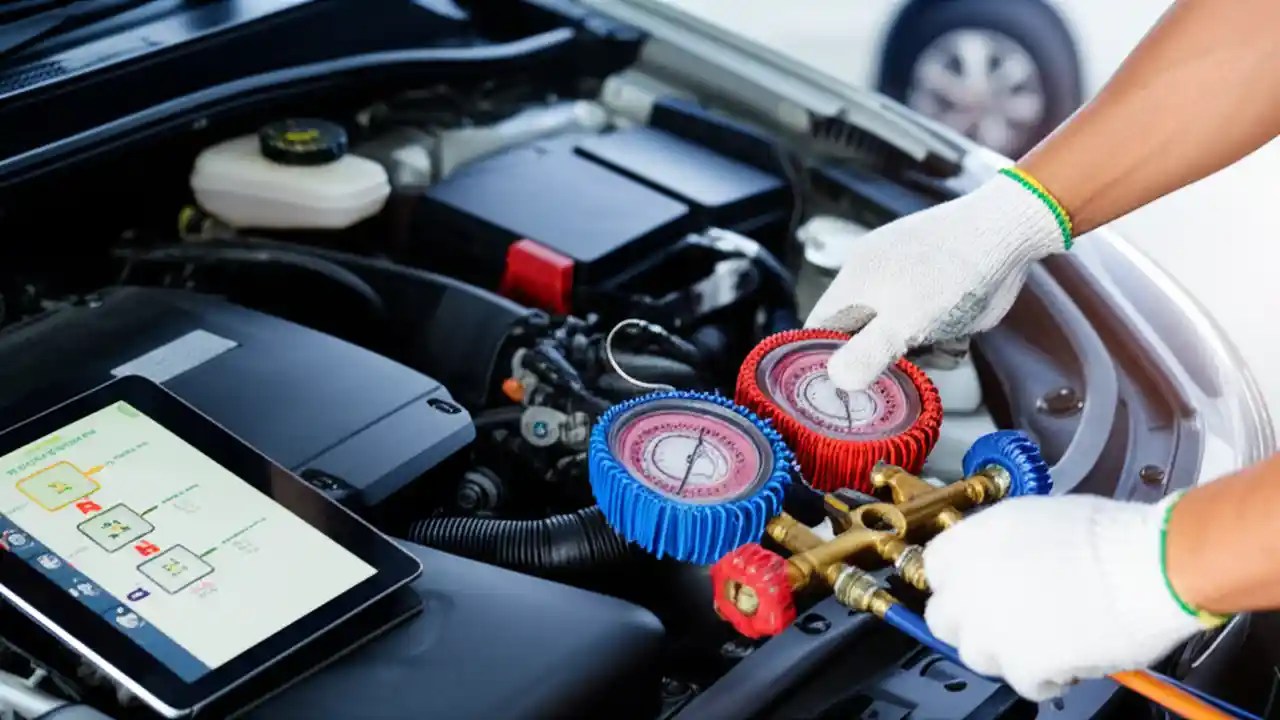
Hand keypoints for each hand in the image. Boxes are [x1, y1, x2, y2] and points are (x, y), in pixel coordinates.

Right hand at [805, 173, 1067, 390]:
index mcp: (853, 282)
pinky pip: (925, 315)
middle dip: (885, 357)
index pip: (818, 329)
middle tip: (911, 369)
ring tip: (945, 345)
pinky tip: (959, 334)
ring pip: (896, 328)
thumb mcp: (907, 323)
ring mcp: (904, 274)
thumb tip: (836, 381)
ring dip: (920, 348)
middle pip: (859, 332)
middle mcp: (871, 276)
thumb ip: (868, 354)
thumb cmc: (952, 278)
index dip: (825, 361)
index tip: (847, 389)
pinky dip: (941, 331)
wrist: (1008, 230)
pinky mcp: (934, 276)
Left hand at [923, 494, 1203, 700]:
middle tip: (1006, 621)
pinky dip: (1045, 678)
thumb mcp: (1038, 517)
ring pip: (976, 655)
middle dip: (971, 624)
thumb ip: (1002, 544)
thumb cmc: (1111, 535)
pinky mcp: (1021, 664)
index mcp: (972, 539)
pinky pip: (1022, 683)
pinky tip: (1070, 659)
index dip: (957, 582)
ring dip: (1005, 652)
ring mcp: (991, 626)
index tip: (974, 589)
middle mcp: (970, 582)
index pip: (934, 568)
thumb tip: (1000, 564)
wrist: (1149, 565)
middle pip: (943, 618)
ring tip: (1045, 640)